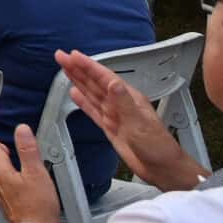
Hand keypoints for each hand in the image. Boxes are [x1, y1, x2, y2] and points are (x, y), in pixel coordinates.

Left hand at [0, 123, 62, 222]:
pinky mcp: (9, 204)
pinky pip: (4, 185)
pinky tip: (17, 179)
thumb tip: (22, 130)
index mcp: (2, 173)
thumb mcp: (36, 172)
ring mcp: (3, 195)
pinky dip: (7, 177)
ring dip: (1, 164)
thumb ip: (28, 150)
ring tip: (9, 158)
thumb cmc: (37, 206)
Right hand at [58, 49, 199, 190]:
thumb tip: (113, 83)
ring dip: (78, 81)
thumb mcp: (139, 122)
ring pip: (92, 93)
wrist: (160, 167)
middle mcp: (120, 104)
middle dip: (78, 69)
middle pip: (95, 82)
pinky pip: (92, 110)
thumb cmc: (157, 146)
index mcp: (129, 98)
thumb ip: (124, 102)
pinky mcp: (110, 127)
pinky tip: (75, 94)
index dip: (88, 66)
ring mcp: (115, 115)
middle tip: (62, 57)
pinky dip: (82, 101)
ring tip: (65, 69)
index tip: (73, 56)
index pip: (104, 77)